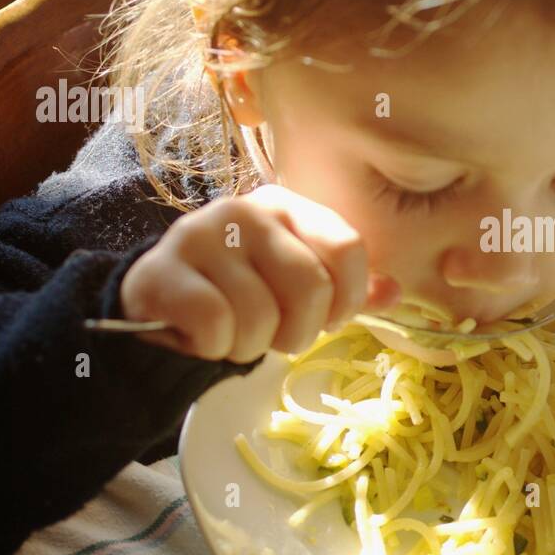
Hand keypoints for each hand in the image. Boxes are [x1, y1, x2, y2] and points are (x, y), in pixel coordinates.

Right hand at [120, 183, 399, 361]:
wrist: (159, 304)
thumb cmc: (240, 293)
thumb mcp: (297, 285)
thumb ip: (347, 289)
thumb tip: (395, 293)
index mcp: (288, 208)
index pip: (347, 247)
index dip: (347, 299)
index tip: (328, 320)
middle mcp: (246, 210)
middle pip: (311, 287)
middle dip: (299, 333)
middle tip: (277, 338)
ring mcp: (201, 235)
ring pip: (260, 315)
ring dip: (251, 346)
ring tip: (234, 335)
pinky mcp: (162, 270)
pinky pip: (215, 325)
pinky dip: (214, 346)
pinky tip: (203, 336)